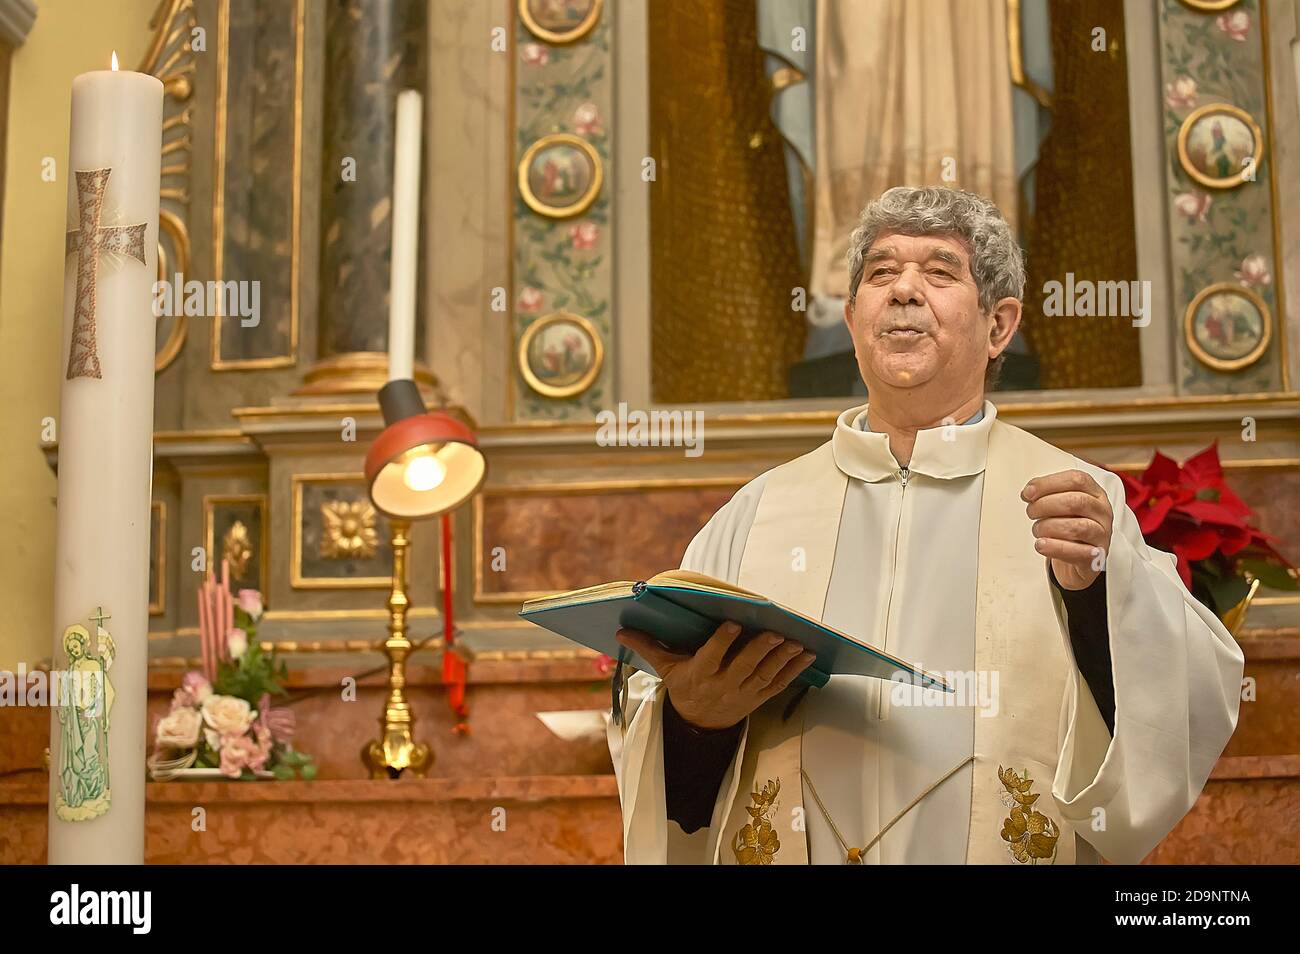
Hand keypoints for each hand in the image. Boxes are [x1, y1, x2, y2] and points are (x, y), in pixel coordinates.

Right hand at [615, 620, 815, 729]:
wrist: (699, 723)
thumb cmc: (683, 685)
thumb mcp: (664, 668)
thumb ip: (647, 646)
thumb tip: (620, 629)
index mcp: (699, 674)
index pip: (711, 657)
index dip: (722, 642)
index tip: (732, 623)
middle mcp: (722, 685)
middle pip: (743, 667)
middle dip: (760, 650)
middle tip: (775, 633)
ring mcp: (743, 693)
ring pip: (764, 676)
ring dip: (782, 659)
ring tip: (797, 642)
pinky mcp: (758, 698)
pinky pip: (778, 685)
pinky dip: (794, 671)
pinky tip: (807, 656)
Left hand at [1021, 469, 1113, 590]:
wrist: (1080, 557)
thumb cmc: (1069, 526)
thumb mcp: (1061, 505)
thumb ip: (1046, 494)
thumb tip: (1029, 492)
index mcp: (1095, 493)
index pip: (1076, 480)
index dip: (1048, 484)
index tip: (1028, 493)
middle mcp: (1102, 512)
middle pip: (1076, 501)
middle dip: (1045, 505)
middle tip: (1031, 512)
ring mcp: (1102, 535)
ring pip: (1077, 527)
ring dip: (1048, 527)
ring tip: (1037, 530)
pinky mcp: (1096, 557)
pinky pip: (1078, 552)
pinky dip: (1055, 548)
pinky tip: (1042, 545)